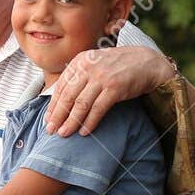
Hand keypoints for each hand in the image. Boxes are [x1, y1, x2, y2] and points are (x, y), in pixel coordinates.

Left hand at [46, 46, 174, 135]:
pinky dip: (89, 122)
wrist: (147, 63)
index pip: (61, 87)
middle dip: (58, 116)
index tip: (47, 119)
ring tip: (64, 133)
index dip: (53, 105)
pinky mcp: (114, 88)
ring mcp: (101, 77)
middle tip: (51, 131)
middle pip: (67, 97)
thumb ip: (79, 77)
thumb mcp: (95, 64)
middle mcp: (88, 67)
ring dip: (71, 122)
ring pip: (80, 104)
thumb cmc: (119, 66)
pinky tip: (84, 132)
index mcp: (80, 61)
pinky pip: (97, 109)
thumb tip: (59, 98)